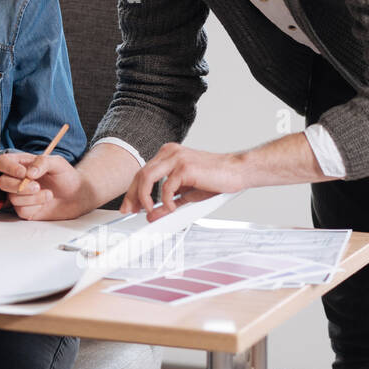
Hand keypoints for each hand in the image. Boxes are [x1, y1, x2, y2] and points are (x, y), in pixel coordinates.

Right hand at [0, 151, 95, 219]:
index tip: (24, 173)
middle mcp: (17, 179)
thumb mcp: (57, 163)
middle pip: (2, 182)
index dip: (8, 167)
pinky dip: (35, 206)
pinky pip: (21, 210)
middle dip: (19, 186)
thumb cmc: (66, 176)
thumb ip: (42, 162)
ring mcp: (19, 195)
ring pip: (12, 198)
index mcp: (20, 164)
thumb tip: (29, 172)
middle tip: (37, 186)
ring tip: (49, 194)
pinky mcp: (25, 210)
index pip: (2, 162)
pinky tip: (45, 201)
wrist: (78, 195)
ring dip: (32, 197)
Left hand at [121, 143, 242, 219]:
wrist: (238, 171)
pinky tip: (171, 208)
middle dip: (132, 196)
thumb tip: (153, 215)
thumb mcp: (187, 194)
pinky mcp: (185, 167)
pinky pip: (167, 187)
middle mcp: (169, 153)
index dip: (133, 191)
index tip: (129, 205)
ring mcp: (176, 158)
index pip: (143, 173)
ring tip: (148, 211)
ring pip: (147, 178)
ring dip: (144, 198)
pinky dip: (166, 201)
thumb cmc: (216, 180)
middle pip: (140, 174)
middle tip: (130, 211)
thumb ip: (169, 203)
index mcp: (168, 155)